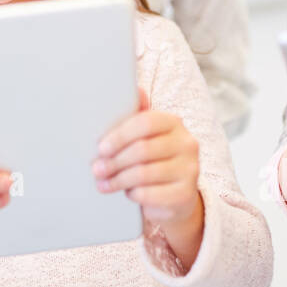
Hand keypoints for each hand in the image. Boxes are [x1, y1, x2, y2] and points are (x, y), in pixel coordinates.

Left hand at [93, 87, 200, 225]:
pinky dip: (134, 194)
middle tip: (96, 169)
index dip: (120, 136)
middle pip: (143, 149)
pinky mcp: (186, 194)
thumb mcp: (145, 137)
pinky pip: (151, 194)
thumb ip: (137, 116)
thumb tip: (136, 89)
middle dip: (114, 161)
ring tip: (103, 183)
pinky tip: (127, 193)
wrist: (175, 198)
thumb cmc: (152, 160)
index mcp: (174, 123)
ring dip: (118, 180)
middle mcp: (187, 143)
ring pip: (144, 173)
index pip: (145, 123)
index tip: (101, 147)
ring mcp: (190, 169)